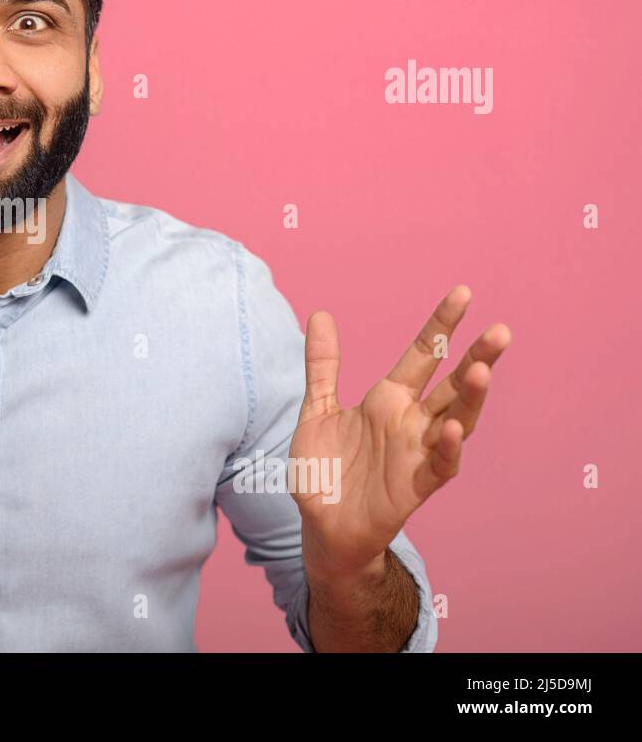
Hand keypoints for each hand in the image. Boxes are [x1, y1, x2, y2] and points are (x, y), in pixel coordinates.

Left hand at [289, 285, 510, 579]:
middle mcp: (411, 422)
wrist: (321, 525)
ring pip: (456, 421)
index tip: (463, 293)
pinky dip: (448, 448)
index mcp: (389, 400)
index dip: (441, 326)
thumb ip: (323, 365)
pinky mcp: (414, 486)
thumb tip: (321, 313)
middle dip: (476, 358)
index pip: (423, 355)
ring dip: (469, 398)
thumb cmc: (326, 468)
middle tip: (500, 331)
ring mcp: (416, 453)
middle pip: (451, 384)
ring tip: (482, 370)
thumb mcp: (318, 410)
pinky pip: (440, 466)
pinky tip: (453, 428)